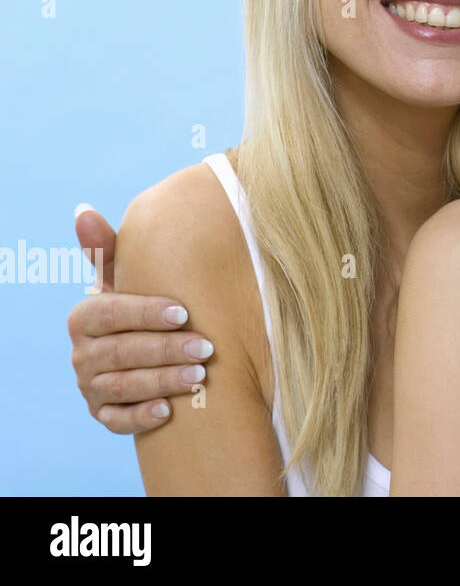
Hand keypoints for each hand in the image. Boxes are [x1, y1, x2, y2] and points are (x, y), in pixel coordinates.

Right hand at [68, 205, 213, 434]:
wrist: (146, 347)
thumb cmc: (140, 304)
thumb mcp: (126, 277)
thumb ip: (106, 249)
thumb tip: (83, 209)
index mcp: (84, 316)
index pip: (109, 314)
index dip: (145, 313)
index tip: (184, 312)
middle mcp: (81, 353)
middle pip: (120, 353)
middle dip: (165, 350)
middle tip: (208, 348)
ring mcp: (91, 386)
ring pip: (122, 386)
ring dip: (162, 381)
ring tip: (200, 375)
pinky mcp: (103, 413)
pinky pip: (117, 420)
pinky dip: (140, 417)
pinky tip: (168, 411)